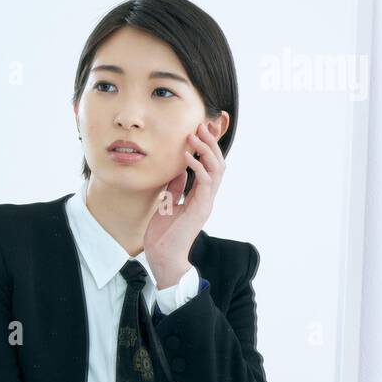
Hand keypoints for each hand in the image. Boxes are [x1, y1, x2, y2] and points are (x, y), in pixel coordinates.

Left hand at [143, 120, 223, 284]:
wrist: (164, 256)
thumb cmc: (164, 234)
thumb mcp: (168, 204)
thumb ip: (176, 187)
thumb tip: (178, 169)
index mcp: (200, 196)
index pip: (209, 166)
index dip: (207, 147)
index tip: (200, 130)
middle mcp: (207, 197)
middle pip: (218, 164)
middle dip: (211, 143)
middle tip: (201, 125)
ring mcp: (206, 202)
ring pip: (216, 170)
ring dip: (206, 151)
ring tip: (195, 135)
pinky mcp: (201, 209)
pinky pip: (205, 183)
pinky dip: (198, 167)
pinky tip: (187, 156)